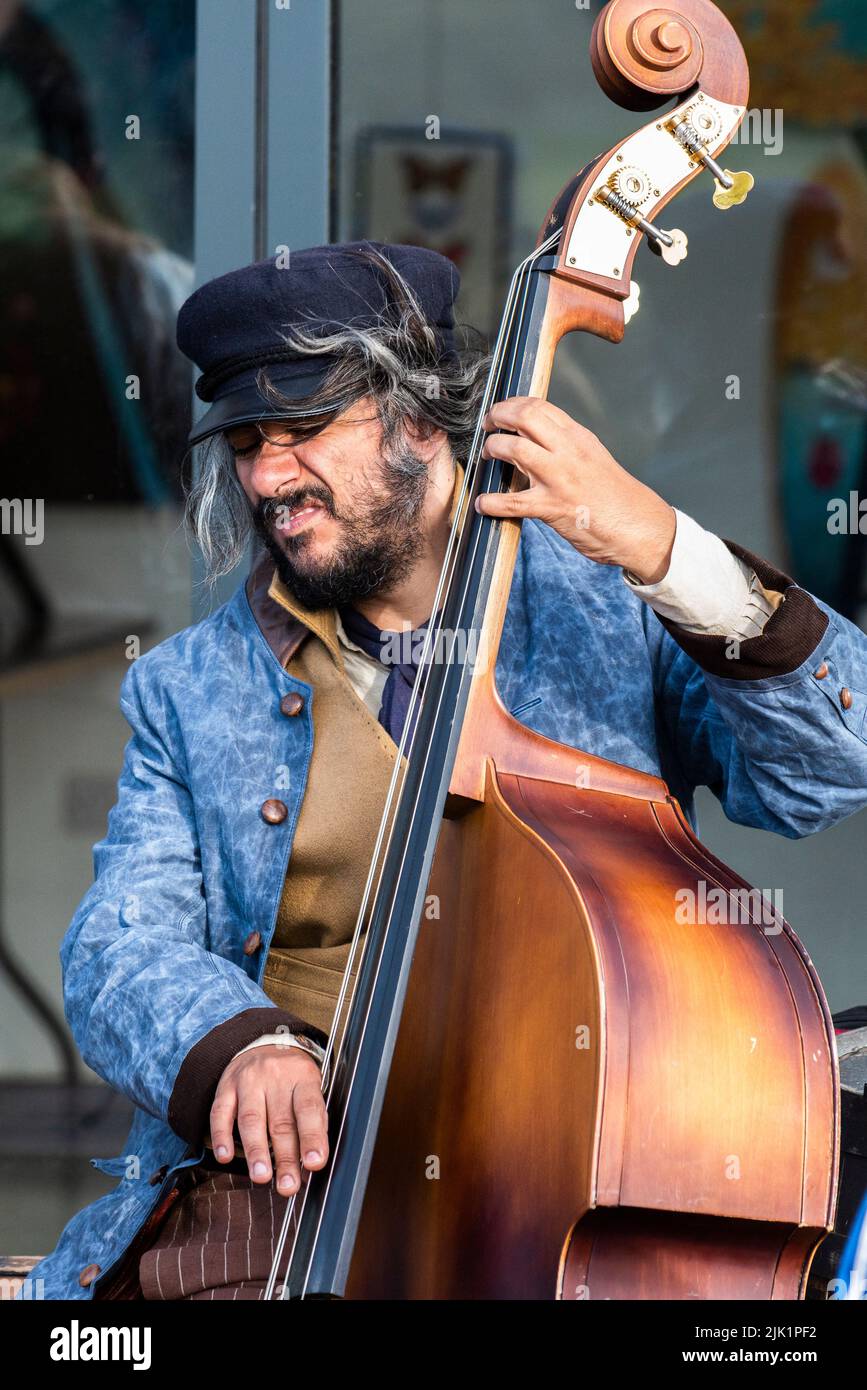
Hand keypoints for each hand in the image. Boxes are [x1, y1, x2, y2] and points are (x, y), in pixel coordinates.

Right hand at [209, 1045, 327, 1195]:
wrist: (264, 1043)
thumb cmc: (291, 1077)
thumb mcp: (310, 1088)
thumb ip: (313, 1119)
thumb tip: (313, 1159)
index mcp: (302, 1077)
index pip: (309, 1108)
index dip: (312, 1136)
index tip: (314, 1162)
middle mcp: (275, 1077)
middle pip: (280, 1120)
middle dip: (285, 1157)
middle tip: (288, 1185)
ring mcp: (248, 1081)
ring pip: (251, 1118)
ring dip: (256, 1150)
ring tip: (261, 1176)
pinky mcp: (226, 1087)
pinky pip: (220, 1113)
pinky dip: (222, 1136)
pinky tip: (225, 1156)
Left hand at [476, 396, 675, 583]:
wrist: (639, 526)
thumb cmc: (616, 497)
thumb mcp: (593, 459)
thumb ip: (566, 447)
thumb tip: (535, 440)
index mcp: (578, 437)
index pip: (540, 406)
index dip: (513, 404)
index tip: (501, 411)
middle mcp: (568, 451)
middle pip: (524, 416)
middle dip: (497, 416)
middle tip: (488, 425)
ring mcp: (559, 478)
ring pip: (513, 448)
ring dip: (492, 448)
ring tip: (487, 455)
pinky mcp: (552, 507)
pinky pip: (511, 502)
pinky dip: (491, 502)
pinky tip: (482, 503)